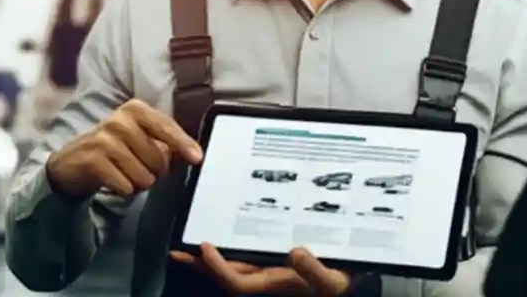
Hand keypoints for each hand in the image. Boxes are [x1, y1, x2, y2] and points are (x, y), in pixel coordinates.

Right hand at [46, 98, 202, 197]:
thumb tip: (194, 154)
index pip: (166, 127)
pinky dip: (123, 188)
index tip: (197, 158)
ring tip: (123, 172)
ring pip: (143, 176)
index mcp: (135, 110)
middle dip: (153, 171)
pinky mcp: (93, 160)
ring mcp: (104, 139)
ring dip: (137, 182)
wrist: (71, 163)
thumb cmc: (113, 150)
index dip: (183, 144)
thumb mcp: (139, 138)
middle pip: (158, 158)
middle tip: (137, 166)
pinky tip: (112, 179)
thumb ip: (166, 143)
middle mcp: (119, 120)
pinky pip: (126, 185)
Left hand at [169, 243, 351, 295]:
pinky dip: (228, 249)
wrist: (349, 287)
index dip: (218, 268)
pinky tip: (219, 238)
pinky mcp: (271, 263)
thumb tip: (296, 251)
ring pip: (232, 266)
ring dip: (209, 258)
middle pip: (225, 276)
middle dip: (201, 265)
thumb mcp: (332, 281)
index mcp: (274, 283)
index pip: (236, 282)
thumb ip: (315, 270)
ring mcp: (266, 272)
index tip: (205, 247)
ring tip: (187, 245)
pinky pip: (243, 258)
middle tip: (177, 251)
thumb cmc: (339, 285)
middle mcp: (265, 279)